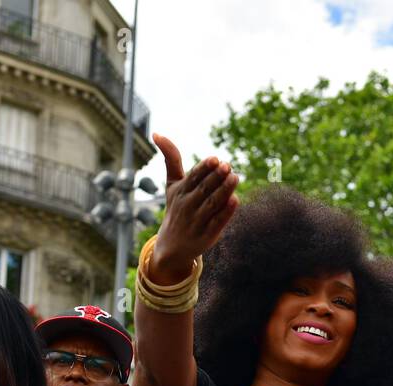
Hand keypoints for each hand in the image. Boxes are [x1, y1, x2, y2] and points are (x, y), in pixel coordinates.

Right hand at [148, 133, 238, 282]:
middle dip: (215, 177)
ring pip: (211, 204)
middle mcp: (187, 206)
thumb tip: (157, 133)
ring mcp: (196, 222)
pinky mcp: (207, 236)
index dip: (204, 168)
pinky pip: (217, 222)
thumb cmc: (176, 208)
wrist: (172, 246)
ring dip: (223, 191)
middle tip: (228, 166)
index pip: (193, 177)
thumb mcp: (172, 184)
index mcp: (180, 191)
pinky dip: (226, 212)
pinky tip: (235, 200)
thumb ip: (171, 159)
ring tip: (235, 178)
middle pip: (203, 189)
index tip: (215, 159)